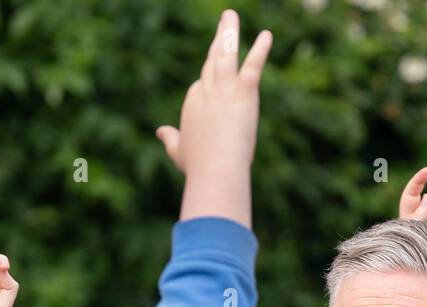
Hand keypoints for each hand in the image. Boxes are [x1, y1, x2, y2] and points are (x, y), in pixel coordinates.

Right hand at [156, 10, 271, 225]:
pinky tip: (266, 35)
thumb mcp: (179, 151)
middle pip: (211, 60)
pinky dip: (260, 50)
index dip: (209, 85)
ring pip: (226, 54)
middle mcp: (205, 92)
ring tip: (231, 15)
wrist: (215, 171)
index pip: (201, 85)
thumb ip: (170, 139)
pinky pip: (252, 66)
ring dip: (229, 33)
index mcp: (192, 104)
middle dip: (218, 41)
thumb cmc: (198, 167)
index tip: (215, 85)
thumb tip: (160, 131)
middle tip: (224, 22)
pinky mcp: (243, 93)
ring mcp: (223, 91)